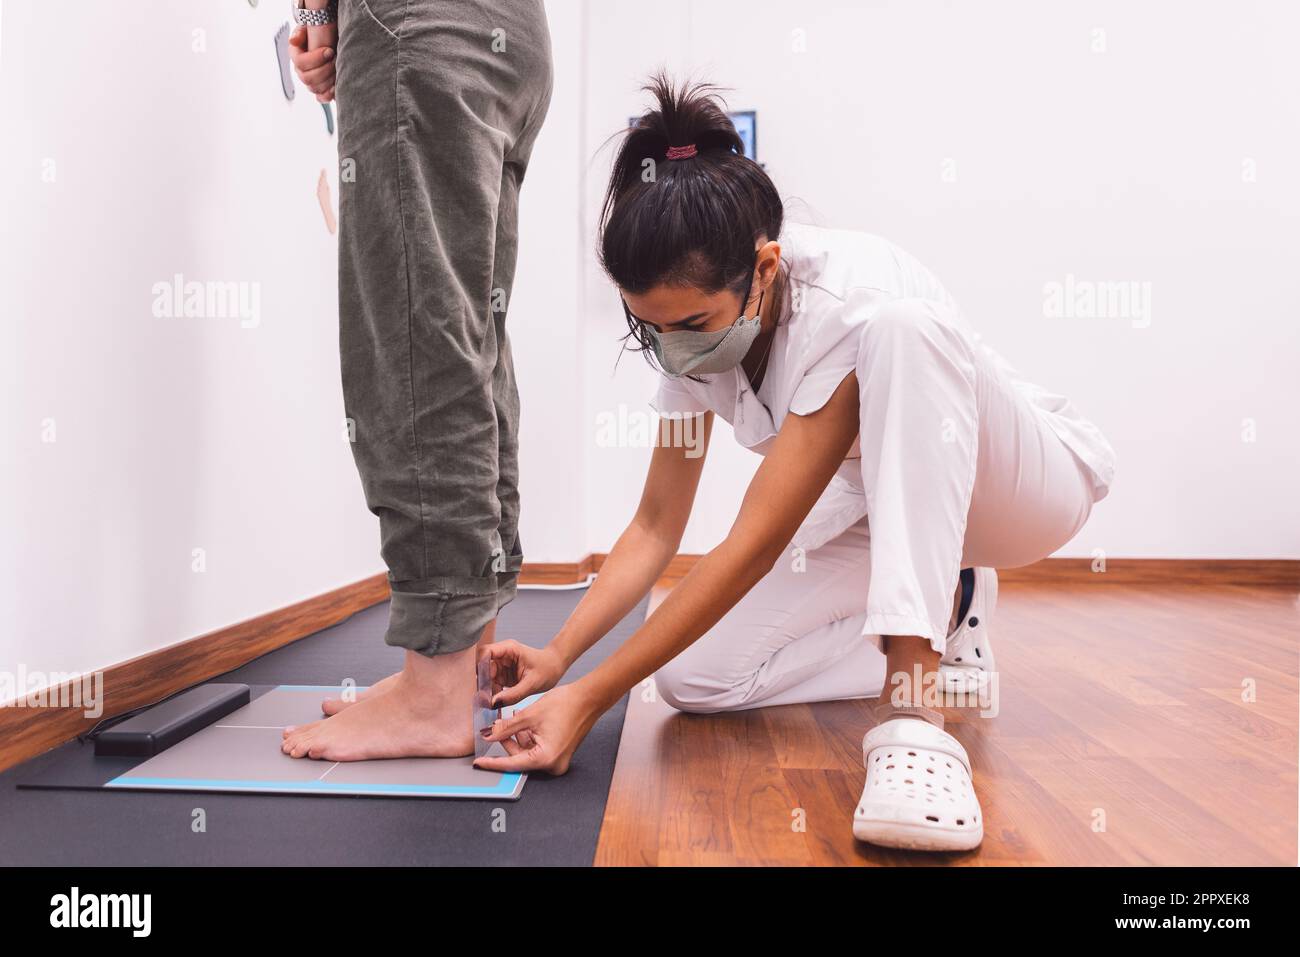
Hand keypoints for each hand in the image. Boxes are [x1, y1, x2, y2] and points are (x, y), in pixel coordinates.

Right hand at [288, 24, 337, 102]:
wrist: (329, 41)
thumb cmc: (319, 33)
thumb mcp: (308, 28)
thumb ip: (300, 33)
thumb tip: (293, 41)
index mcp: (296, 55)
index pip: (300, 62)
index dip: (316, 58)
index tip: (329, 51)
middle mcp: (300, 70)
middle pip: (307, 78)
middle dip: (325, 69)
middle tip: (336, 59)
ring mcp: (310, 81)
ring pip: (315, 88)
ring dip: (329, 80)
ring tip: (338, 69)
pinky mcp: (320, 89)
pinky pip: (320, 97)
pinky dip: (328, 94)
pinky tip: (336, 86)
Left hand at [472, 682, 600, 775]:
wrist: (588, 698)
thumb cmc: (566, 705)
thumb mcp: (529, 715)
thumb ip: (506, 728)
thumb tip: (489, 735)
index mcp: (545, 759)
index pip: (512, 764)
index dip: (493, 763)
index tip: (478, 763)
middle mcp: (552, 764)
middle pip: (520, 758)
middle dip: (508, 742)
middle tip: (496, 728)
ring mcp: (557, 760)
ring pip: (527, 753)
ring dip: (518, 737)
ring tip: (514, 719)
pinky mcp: (558, 753)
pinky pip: (537, 749)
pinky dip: (529, 737)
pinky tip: (525, 723)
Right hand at [483, 640, 566, 706]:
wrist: (555, 668)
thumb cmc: (548, 669)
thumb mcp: (532, 684)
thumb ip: (513, 694)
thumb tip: (493, 703)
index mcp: (509, 649)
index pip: (485, 653)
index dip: (478, 666)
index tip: (479, 683)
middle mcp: (502, 655)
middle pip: (481, 666)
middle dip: (480, 682)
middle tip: (482, 699)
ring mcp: (501, 665)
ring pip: (484, 677)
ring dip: (485, 690)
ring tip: (489, 703)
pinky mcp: (503, 674)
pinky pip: (491, 684)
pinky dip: (492, 694)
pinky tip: (496, 703)